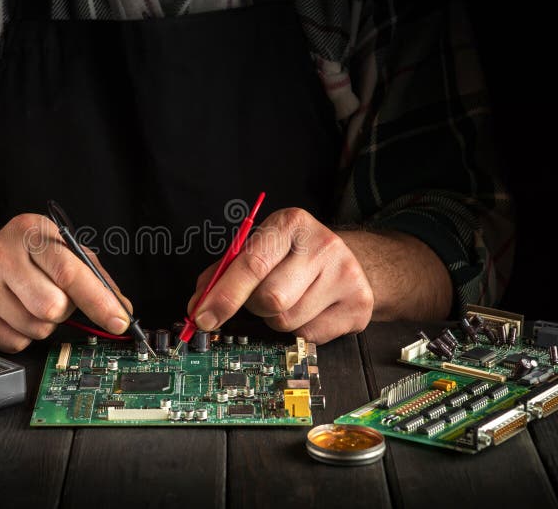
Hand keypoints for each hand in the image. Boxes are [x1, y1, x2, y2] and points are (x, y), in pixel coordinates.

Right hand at [0, 214, 131, 351]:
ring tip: (31, 301)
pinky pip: (16, 343)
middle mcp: (0, 254)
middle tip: (55, 295)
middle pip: (53, 307)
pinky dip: (23, 335)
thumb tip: (122, 311)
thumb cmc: (28, 256)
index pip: (69, 272)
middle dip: (64, 310)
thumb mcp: (63, 251)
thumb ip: (96, 278)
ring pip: (37, 329)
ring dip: (45, 324)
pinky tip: (14, 313)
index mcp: (30, 231)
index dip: (98, 301)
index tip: (119, 321)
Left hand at [187, 208, 373, 342]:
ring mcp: (346, 274)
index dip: (223, 295)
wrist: (351, 258)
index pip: (252, 264)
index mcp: (291, 223)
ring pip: (286, 321)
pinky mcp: (359, 304)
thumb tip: (198, 305)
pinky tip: (310, 309)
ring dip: (275, 319)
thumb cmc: (293, 255)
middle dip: (254, 306)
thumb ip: (224, 273)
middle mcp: (323, 244)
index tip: (202, 316)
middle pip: (269, 299)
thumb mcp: (260, 248)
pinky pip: (308, 335)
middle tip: (260, 297)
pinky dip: (299, 330)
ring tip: (289, 298)